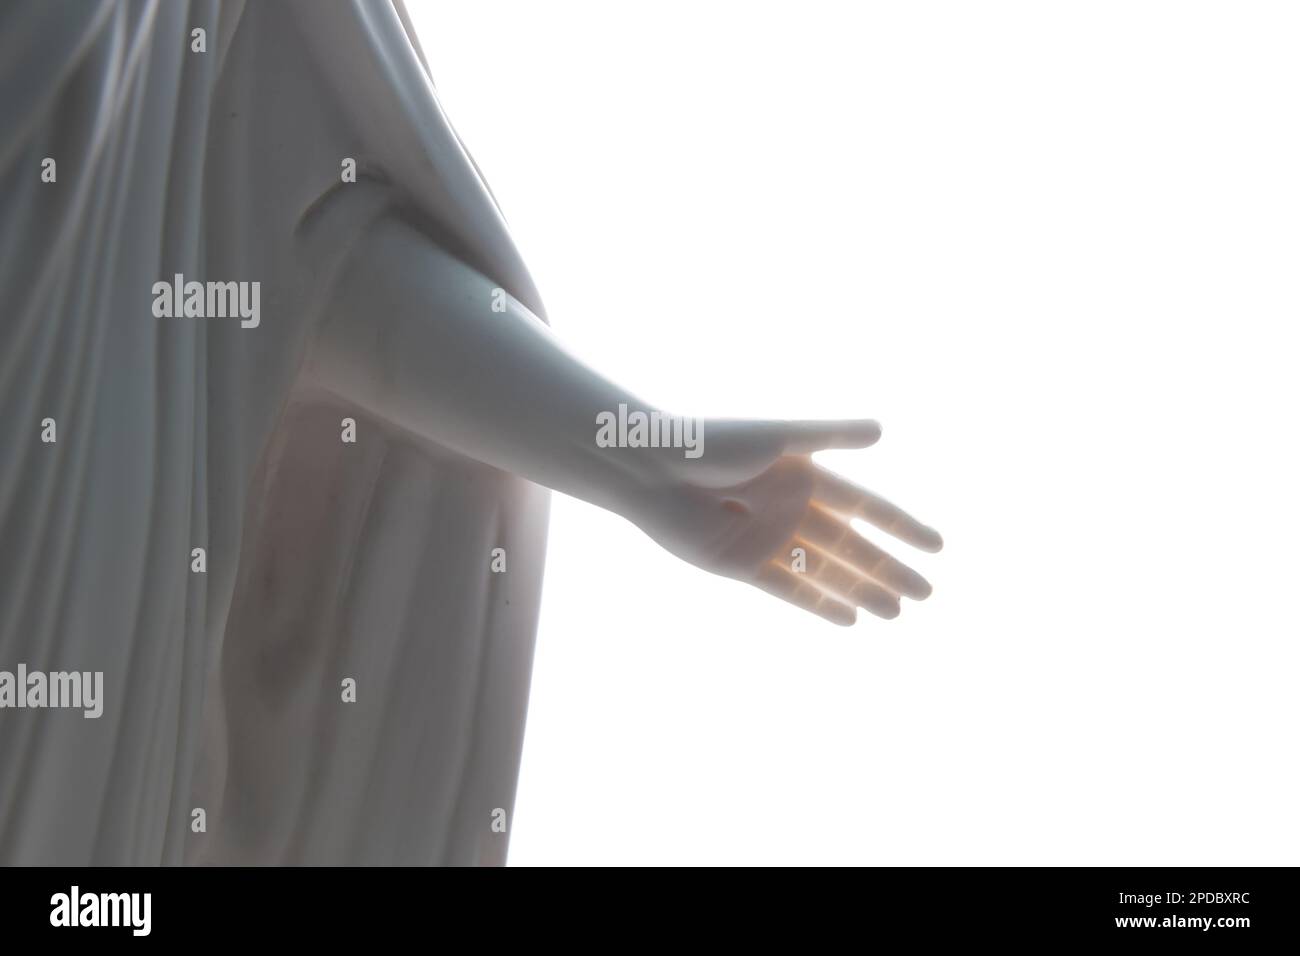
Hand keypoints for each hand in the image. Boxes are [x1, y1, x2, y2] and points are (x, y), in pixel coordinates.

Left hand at [627, 419, 941, 625]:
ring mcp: (768, 540)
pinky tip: (849, 618)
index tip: (937, 546)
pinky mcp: (742, 565)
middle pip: (851, 546)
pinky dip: (818, 604)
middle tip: (926, 594)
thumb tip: (883, 430)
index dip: (901, 527)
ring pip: (826, 572)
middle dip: (888, 569)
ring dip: (861, 591)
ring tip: (897, 613)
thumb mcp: (777, 437)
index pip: (866, 507)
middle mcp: (791, 510)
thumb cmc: (712, 443)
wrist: (653, 470)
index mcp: (805, 476)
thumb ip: (828, 436)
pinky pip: (788, 589)